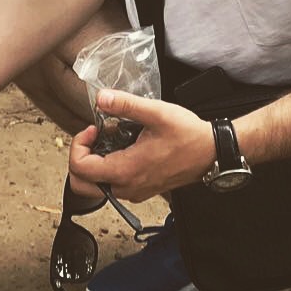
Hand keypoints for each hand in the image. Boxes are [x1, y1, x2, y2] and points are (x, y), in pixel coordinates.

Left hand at [67, 90, 213, 202]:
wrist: (212, 153)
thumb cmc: (188, 136)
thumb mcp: (157, 113)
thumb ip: (126, 105)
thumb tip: (101, 98)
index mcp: (126, 170)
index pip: (79, 168)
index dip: (78, 144)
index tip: (93, 128)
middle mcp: (126, 187)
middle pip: (81, 183)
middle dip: (81, 157)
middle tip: (94, 137)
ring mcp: (134, 192)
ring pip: (96, 186)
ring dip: (94, 163)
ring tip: (111, 140)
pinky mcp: (141, 190)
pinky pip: (112, 186)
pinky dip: (108, 169)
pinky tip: (124, 148)